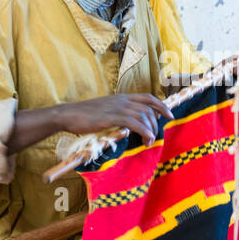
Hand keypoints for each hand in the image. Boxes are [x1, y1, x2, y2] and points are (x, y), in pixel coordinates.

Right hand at [59, 93, 173, 144]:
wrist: (68, 114)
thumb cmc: (84, 116)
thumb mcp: (105, 111)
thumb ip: (118, 114)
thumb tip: (128, 126)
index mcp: (121, 97)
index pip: (147, 97)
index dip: (161, 106)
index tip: (169, 115)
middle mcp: (122, 100)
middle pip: (148, 108)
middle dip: (156, 123)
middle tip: (154, 136)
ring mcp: (117, 107)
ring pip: (144, 116)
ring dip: (150, 130)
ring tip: (148, 142)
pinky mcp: (112, 117)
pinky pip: (135, 123)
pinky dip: (144, 131)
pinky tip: (146, 139)